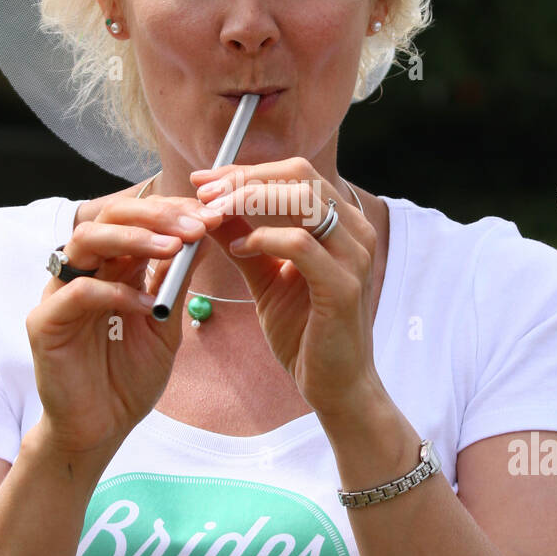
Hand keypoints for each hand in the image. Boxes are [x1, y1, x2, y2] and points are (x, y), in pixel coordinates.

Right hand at [26, 191, 220, 455]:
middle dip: (155, 215)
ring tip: (172, 248)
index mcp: (112, 268)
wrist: (102, 428)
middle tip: (194, 225)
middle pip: (109, 218)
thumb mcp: (165, 325)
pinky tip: (145, 305)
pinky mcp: (45, 323)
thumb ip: (175, 284)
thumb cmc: (129, 378)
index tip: (211, 217)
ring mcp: (60, 294)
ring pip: (86, 242)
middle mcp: (84, 272)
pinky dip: (113, 292)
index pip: (137, 221)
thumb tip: (202, 237)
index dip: (172, 213)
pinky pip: (77, 293)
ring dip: (133, 238)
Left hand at [190, 157, 381, 417]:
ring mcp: (354, 257)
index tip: (202, 179)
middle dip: (244, 179)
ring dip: (248, 201)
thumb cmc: (305, 331)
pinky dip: (263, 239)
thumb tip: (207, 207)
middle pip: (299, 175)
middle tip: (202, 192)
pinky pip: (300, 244)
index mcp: (341, 223)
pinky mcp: (344, 287)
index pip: (294, 173)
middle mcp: (354, 231)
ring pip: (302, 200)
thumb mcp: (265, 277)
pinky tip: (236, 250)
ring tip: (212, 215)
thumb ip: (242, 240)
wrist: (334, 385)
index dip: (245, 170)